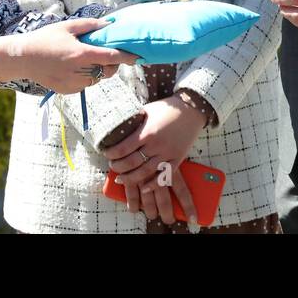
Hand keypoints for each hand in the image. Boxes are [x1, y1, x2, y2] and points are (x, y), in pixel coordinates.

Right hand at [0, 18, 137, 92]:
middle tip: (107, 53)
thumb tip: (109, 23)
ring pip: (97, 79)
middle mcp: (80, 72)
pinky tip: (74, 67)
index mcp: (81, 54)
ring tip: (86, 58)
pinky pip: (85, 85)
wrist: (22, 58)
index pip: (111, 57)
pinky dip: (86, 77)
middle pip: (107, 71)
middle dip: (112, 64)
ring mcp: (73, 84)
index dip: (127, 57)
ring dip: (98, 70)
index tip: (139, 57)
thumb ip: (90, 25)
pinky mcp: (67, 91)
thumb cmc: (45, 38)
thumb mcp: (67, 27)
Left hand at [103, 97, 206, 223]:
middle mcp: (156, 145)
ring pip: (145, 173)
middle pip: (131, 163)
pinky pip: (164, 176)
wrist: (192, 109)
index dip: (111, 154)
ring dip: (130, 178)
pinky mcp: (178, 159)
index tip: (106, 154)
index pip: (123, 149)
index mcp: (147, 132)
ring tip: (121, 179)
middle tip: (112, 166)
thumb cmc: (166, 108)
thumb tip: (115, 127)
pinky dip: (152, 185)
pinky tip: (143, 188)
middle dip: (118, 167)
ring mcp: (168, 153)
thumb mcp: (147, 110)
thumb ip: (134, 121)